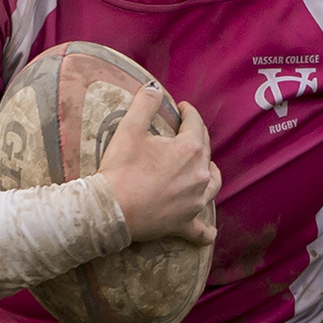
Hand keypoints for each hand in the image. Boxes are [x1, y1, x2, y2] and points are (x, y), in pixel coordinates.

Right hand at [100, 86, 221, 245]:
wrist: (111, 209)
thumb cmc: (121, 169)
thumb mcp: (130, 128)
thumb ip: (145, 104)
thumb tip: (154, 88)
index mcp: (190, 150)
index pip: (195, 124)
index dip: (188, 112)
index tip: (181, 107)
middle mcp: (199, 175)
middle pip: (205, 151)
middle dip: (197, 138)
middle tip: (187, 131)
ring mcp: (195, 201)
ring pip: (212, 184)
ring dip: (210, 174)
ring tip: (206, 169)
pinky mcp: (185, 223)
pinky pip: (201, 230)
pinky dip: (205, 231)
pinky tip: (209, 234)